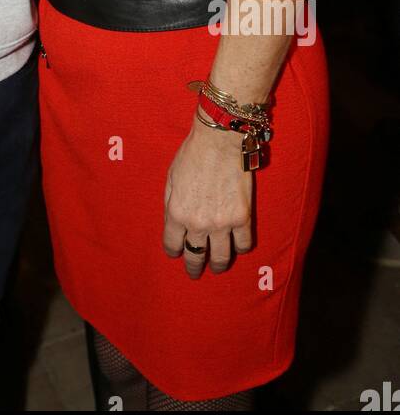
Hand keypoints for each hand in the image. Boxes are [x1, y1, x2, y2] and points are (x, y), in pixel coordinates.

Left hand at [162, 118, 252, 278]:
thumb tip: (173, 224)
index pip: (172, 245)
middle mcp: (198, 224)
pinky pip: (243, 244)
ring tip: (218, 267)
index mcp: (176, 214)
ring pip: (221, 257)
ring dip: (219, 265)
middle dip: (194, 267)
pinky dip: (240, 248)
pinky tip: (237, 247)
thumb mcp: (170, 179)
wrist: (220, 141)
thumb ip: (170, 205)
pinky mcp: (242, 218)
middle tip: (195, 273)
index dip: (173, 251)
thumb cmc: (191, 155)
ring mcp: (222, 223)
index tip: (176, 253)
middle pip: (196, 256)